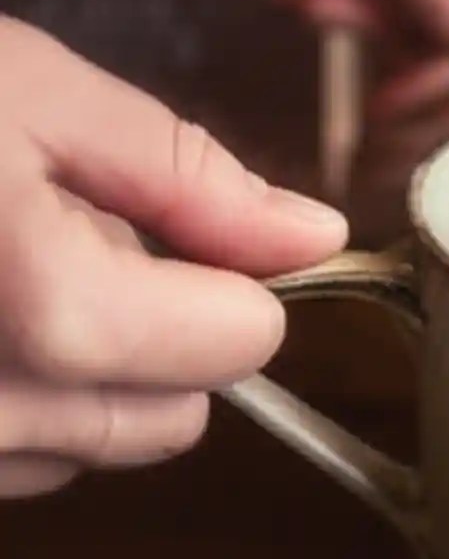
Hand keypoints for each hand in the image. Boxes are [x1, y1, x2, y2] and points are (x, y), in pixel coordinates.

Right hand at [0, 18, 347, 497]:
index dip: (233, 279)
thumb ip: (190, 177)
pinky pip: (11, 464)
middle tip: (89, 245)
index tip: (189, 233)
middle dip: (168, 337)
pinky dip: (18, 399)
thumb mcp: (32, 94)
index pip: (242, 343)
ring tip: (6, 274)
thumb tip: (309, 235)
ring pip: (94, 448)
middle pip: (178, 418)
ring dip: (90, 372)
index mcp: (53, 316)